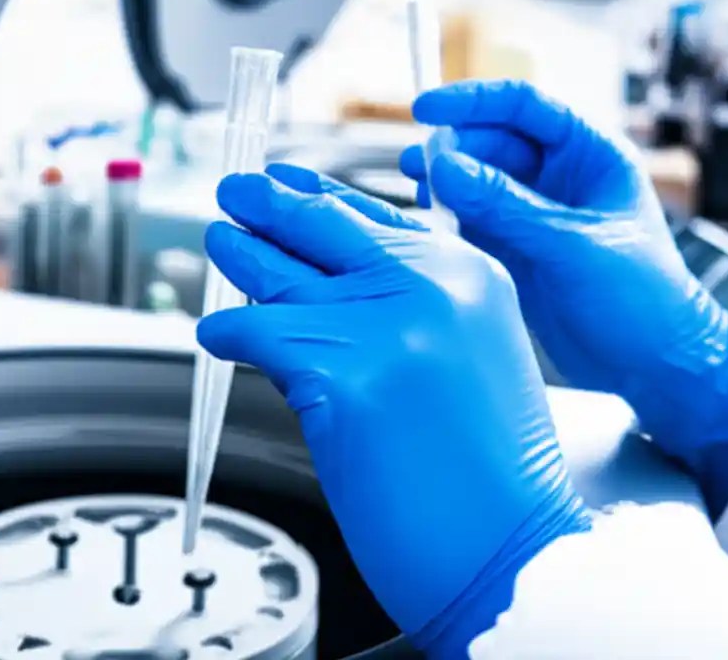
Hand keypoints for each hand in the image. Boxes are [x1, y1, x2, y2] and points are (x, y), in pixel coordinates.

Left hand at [197, 164, 590, 655]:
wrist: (510, 547)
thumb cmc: (493, 477)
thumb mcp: (469, 359)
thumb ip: (408, 314)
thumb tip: (317, 296)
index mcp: (470, 275)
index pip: (379, 216)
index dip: (321, 194)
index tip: (288, 181)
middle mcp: (430, 284)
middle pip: (326, 226)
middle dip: (270, 205)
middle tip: (235, 192)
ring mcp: (383, 324)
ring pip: (284, 275)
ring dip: (242, 256)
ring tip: (219, 239)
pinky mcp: (338, 372)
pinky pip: (258, 334)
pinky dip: (228, 333)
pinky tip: (216, 333)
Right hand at [400, 80, 727, 515]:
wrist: (657, 368)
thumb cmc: (646, 299)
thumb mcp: (573, 245)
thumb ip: (506, 206)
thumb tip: (446, 166)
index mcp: (591, 155)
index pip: (524, 107)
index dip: (473, 101)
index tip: (427, 107)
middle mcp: (560, 179)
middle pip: (492, 142)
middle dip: (452, 147)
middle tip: (418, 163)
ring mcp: (535, 217)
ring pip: (477, 183)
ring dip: (445, 182)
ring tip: (414, 186)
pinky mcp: (518, 254)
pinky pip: (473, 224)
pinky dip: (449, 220)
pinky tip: (428, 221)